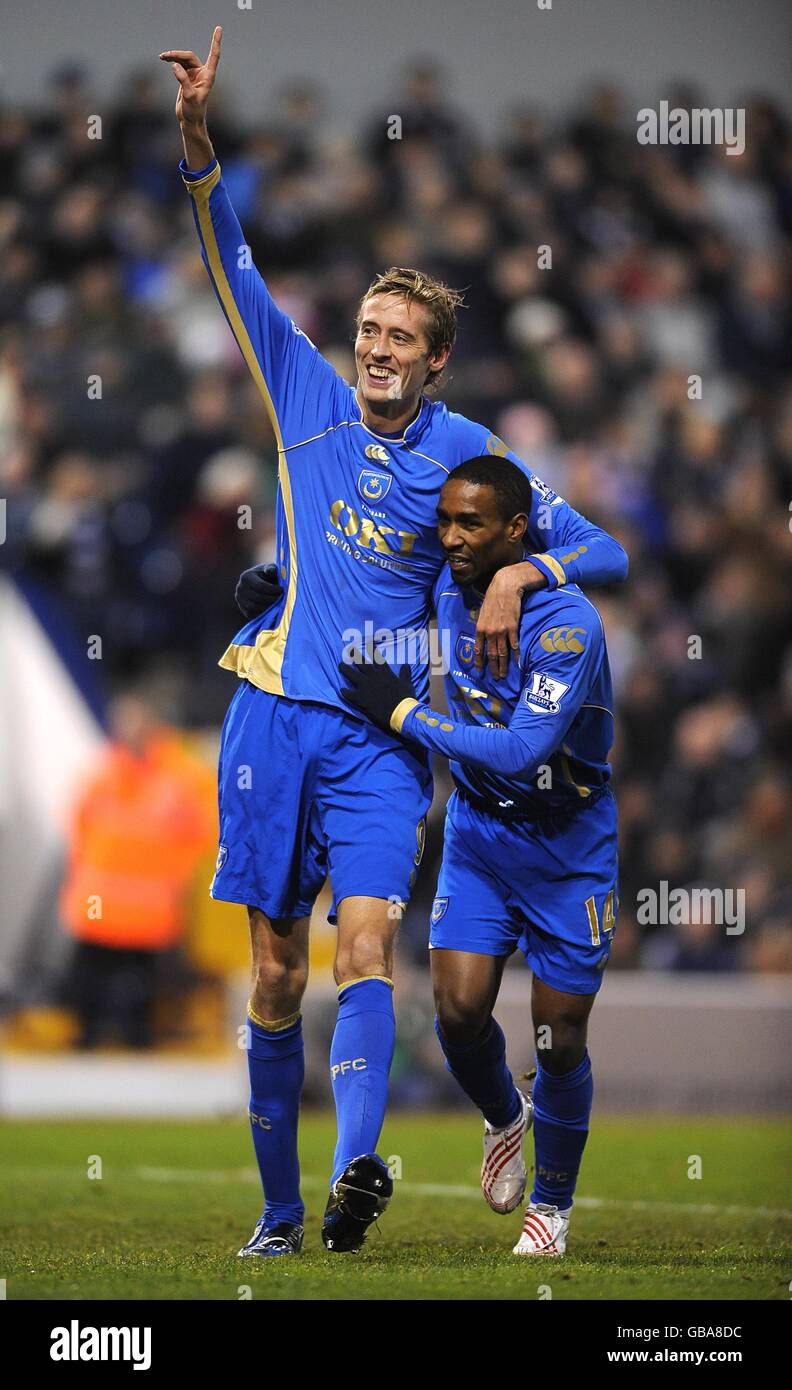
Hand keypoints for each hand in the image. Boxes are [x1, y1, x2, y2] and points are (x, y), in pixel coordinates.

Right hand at [160, 25, 221, 125]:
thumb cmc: (193, 111)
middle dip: (178, 54)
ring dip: (173, 56)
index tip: (218, 29)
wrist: (189, 120)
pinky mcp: (186, 77)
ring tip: (162, 57)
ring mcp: (194, 74)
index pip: (214, 55)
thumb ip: (183, 80)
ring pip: (183, 59)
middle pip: (190, 56)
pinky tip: (165, 60)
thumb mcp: (189, 97)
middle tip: (165, 56)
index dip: (216, 42)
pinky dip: (172, 61)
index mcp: (208, 76)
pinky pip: (179, 64)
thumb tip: (174, 65)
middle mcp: (202, 73)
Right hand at [235, 562, 282, 619]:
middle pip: (257, 598)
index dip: (273, 590)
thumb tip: (271, 570)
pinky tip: (273, 609)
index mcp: (245, 576)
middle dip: (272, 599)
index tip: (283, 590)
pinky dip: (263, 613)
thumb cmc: (269, 575)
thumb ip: (272, 569)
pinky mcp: (243, 609)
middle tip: (282, 598)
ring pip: (254, 607)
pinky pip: (252, 614)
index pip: (260, 586)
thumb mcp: (270, 569)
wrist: (261, 584)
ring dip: (268, 607)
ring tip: (278, 604)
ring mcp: (240, 600)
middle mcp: (240, 588)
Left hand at [339, 652, 416, 732]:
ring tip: (340, 665)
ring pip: (352, 675)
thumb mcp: (407, 684)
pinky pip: (349, 693)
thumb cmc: (405, 699)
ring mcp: (365, 687)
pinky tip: (341, 690)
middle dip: (354, 656)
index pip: (378, 658)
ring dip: (345, 669)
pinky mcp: (360, 698)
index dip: (372, 650)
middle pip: (361, 663)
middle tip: (348, 651)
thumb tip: (406, 664)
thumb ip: (405, 673)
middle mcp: (373, 677)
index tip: (367, 644)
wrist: (400, 713)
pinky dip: (345, 691)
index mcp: (385, 673)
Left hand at [474, 560, 544, 677]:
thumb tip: (482, 635)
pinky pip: (514, 645)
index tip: (480, 672)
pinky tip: (517, 662)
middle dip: (492, 668)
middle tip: (495, 678)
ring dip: (503, 665)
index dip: (479, 662)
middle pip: (491, 654)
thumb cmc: (493, 597)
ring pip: (502, 653)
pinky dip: (515, 654)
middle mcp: (489, 632)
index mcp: (480, 628)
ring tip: (503, 675)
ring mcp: (501, 630)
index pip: (478, 649)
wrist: (505, 586)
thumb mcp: (483, 611)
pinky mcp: (512, 627)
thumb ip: (483, 624)